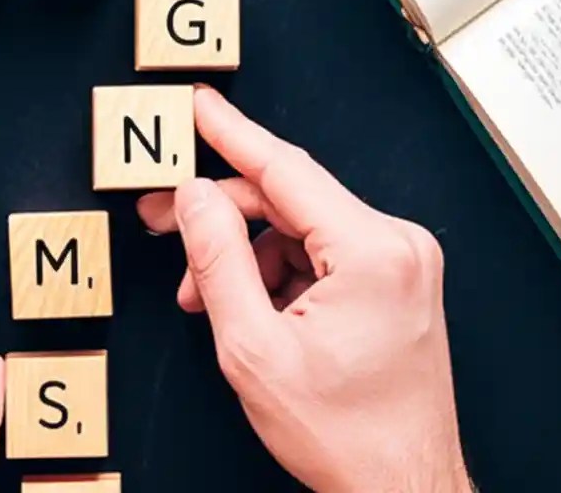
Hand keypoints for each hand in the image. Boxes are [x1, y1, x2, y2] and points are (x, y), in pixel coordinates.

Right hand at [137, 87, 470, 492]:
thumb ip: (217, 261)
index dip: (229, 134)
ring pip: (298, 229)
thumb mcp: (253, 348)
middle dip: (218, 216)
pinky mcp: (394, 282)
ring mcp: (401, 263)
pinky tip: (247, 309)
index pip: (285, 170)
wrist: (400, 488)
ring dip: (243, 256)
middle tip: (159, 218)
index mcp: (373, 252)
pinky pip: (319, 254)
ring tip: (206, 299)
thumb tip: (194, 199)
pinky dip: (274, 274)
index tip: (198, 106)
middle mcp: (398, 245)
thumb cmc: (345, 435)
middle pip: (287, 200)